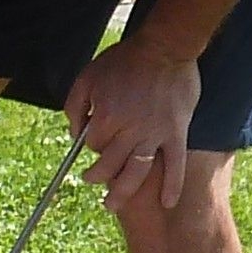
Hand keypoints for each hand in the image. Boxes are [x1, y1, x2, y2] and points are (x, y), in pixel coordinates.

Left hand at [64, 34, 198, 210]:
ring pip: (136, 173)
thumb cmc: (125, 60)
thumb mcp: (87, 76)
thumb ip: (74, 106)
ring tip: (112, 205)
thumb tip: (76, 133)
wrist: (165, 47)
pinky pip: (175, 165)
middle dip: (97, 177)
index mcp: (106, 117)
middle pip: (110, 166)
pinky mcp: (176, 133)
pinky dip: (172, 186)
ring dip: (122, 193)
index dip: (92, 145)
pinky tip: (167, 203)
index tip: (96, 140)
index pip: (94, 146)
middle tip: (92, 181)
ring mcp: (154, 134)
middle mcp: (129, 131)